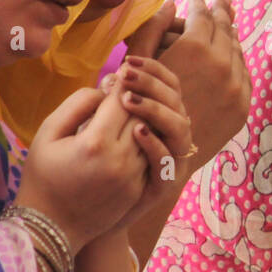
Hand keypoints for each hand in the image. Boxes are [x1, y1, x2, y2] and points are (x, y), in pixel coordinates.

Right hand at [14, 86, 172, 249]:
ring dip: (142, 120)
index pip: (120, 101)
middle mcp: (119, 160)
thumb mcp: (48, 133)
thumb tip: (106, 89)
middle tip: (128, 89)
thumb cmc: (42, 175)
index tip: (116, 76)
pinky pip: (151, 157)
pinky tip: (133, 135)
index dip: (119, 85)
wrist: (50, 227)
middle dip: (134, 99)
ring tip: (132, 110)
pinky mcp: (139, 190)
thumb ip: (77, 104)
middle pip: (140, 116)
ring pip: (149, 135)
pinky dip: (146, 142)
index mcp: (95, 143)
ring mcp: (133, 177)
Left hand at [99, 55, 195, 192]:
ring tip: (127, 100)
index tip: (128, 60)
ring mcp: (172, 160)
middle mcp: (172, 136)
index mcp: (162, 117)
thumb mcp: (100, 128)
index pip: (169, 84)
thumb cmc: (94, 164)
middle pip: (176, 101)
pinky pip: (169, 161)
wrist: (91, 212)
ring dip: (155, 110)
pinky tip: (136, 132)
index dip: (154, 70)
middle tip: (125, 75)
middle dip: (151, 84)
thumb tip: (112, 77)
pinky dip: (156, 145)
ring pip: (179, 128)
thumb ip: (110, 104)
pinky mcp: (165, 184)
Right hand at [125, 0, 249, 174]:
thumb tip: (170, 2)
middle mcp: (220, 64)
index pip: (202, 16)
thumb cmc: (140, 108)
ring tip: (230, 24)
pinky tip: (234, 55)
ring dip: (233, 35)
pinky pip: (243, 75)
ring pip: (238, 51)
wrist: (163, 155)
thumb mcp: (139, 65)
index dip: (199, 4)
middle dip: (223, 12)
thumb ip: (152, 28)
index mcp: (195, 48)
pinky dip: (238, 61)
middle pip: (226, 30)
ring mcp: (235, 86)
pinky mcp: (242, 106)